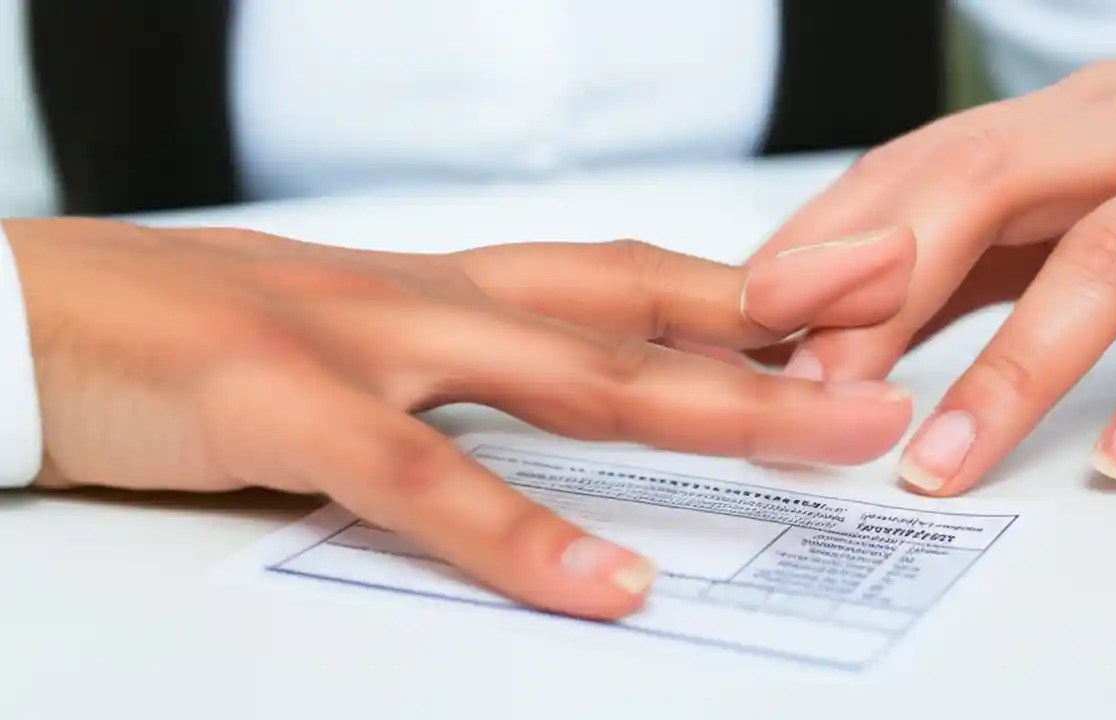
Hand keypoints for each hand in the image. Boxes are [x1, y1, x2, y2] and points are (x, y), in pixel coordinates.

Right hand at [5, 217, 914, 618]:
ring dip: (706, 412)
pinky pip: (421, 482)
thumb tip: (540, 416)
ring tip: (824, 445)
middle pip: (634, 319)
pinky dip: (517, 538)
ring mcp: (358, 344)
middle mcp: (425, 300)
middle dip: (773, 346)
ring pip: (565, 381)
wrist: (24, 307)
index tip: (844, 310)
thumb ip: (445, 375)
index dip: (739, 290)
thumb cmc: (190, 331)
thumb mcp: (344, 342)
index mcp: (441, 288)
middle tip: (892, 371)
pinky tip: (605, 586)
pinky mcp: (275, 406)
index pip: (623, 277)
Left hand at [753, 60, 1115, 494]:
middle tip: (817, 392)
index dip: (825, 245)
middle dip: (884, 290)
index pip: (912, 167)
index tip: (754, 328)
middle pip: (984, 185)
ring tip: (938, 465)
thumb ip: (948, 274)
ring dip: (1008, 374)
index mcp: (1056, 121)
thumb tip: (817, 343)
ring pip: (1104, 257)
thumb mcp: (1049, 227)